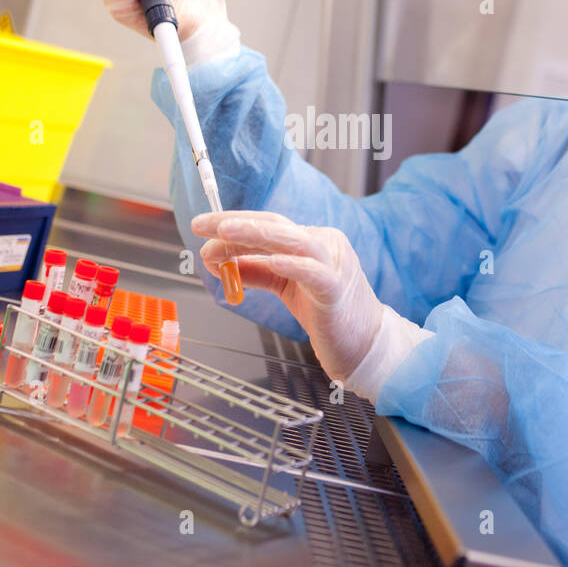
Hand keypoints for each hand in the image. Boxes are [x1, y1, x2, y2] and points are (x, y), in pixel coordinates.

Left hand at [191, 211, 383, 381]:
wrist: (365, 345)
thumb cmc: (327, 314)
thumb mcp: (285, 287)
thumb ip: (256, 271)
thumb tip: (219, 261)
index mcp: (312, 241)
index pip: (269, 224)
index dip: (233, 221)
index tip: (202, 225)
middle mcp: (325, 245)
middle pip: (276, 226)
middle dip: (235, 223)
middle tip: (201, 225)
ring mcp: (334, 265)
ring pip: (293, 241)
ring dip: (256, 234)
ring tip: (226, 232)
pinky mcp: (337, 290)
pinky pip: (314, 273)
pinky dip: (292, 265)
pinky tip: (272, 261)